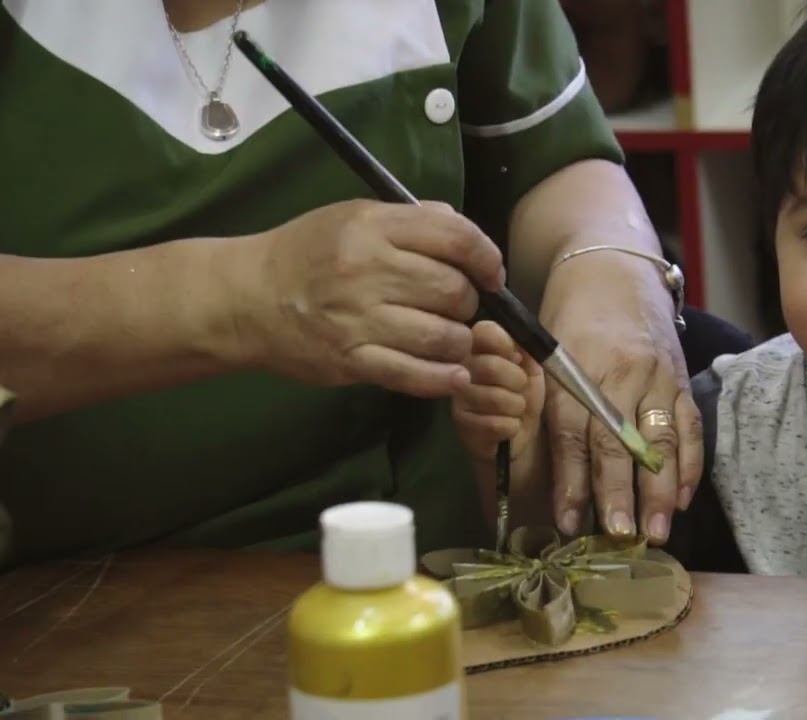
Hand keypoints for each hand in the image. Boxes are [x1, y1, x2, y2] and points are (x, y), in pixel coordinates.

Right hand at [228, 199, 504, 397]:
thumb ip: (410, 220)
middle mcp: (368, 270)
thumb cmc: (305, 252)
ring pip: (442, 337)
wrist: (245, 298)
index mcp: (373, 227)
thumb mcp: (353, 216)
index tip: (492, 274)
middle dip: (470, 302)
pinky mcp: (351, 360)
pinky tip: (455, 375)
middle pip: (455, 291)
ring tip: (452, 338)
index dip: (487, 258)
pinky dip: (443, 378)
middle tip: (458, 307)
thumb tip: (460, 223)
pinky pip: (414, 375)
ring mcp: (359, 319)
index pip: (456, 238)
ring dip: (460, 342)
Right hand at [453, 321, 545, 462]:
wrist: (522, 436)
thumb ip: (526, 352)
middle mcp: (462, 370)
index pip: (484, 331)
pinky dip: (511, 426)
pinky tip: (509, 426)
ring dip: (516, 406)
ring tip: (516, 409)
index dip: (504, 342)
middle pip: (489, 366)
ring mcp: (459, 399)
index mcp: (480, 349)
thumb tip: (518, 346)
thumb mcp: (532, 370)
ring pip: (493, 398)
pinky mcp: (462, 427)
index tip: (518, 357)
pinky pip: (494, 424)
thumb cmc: (524, 395)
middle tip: (521, 388)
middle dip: (516, 379)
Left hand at [538, 254, 701, 544]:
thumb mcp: (542, 351)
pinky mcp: (679, 377)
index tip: (570, 522)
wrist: (612, 266)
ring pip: (660, 439)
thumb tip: (541, 470)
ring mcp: (656, 375)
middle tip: (620, 538)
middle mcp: (618, 372)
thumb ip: (545, 402)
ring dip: (660, 490)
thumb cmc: (566, 316)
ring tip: (657, 532)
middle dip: (619, 494)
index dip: (572, 481)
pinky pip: (690, 426)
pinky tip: (682, 498)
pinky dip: (689, 464)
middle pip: (618, 442)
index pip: (572, 433)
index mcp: (574, 368)